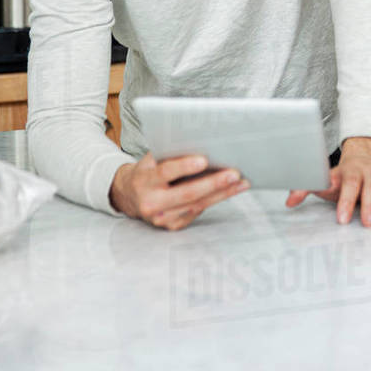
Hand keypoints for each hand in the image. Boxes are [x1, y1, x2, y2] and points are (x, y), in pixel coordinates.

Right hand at [109, 153, 248, 229]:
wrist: (129, 196)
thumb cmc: (147, 171)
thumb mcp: (151, 159)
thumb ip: (171, 154)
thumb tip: (203, 144)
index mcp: (145, 181)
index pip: (166, 172)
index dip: (184, 166)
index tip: (204, 160)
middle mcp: (152, 203)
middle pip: (187, 193)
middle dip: (213, 183)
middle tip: (234, 173)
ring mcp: (161, 218)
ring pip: (197, 205)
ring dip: (222, 193)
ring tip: (241, 182)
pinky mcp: (171, 226)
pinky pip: (196, 213)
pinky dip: (215, 201)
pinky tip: (230, 191)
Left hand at [286, 136, 370, 226]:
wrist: (366, 158)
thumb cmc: (342, 177)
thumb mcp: (325, 179)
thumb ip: (306, 188)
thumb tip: (288, 202)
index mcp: (350, 172)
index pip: (348, 185)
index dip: (345, 201)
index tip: (341, 219)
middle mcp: (368, 174)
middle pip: (370, 189)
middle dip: (369, 206)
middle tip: (367, 224)